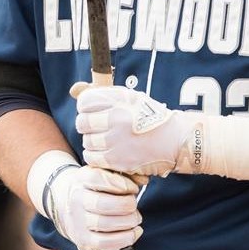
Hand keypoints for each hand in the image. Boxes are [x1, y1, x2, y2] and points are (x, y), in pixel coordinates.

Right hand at [44, 162, 143, 249]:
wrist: (69, 205)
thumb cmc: (96, 189)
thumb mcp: (104, 174)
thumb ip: (123, 174)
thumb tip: (143, 180)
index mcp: (81, 179)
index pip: (97, 178)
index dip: (121, 184)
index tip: (133, 188)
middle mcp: (76, 199)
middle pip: (102, 204)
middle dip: (126, 205)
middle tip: (133, 205)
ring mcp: (77, 221)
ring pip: (104, 224)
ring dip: (128, 222)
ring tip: (135, 218)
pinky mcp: (83, 240)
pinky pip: (105, 243)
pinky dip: (125, 238)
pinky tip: (134, 231)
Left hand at [73, 85, 195, 177]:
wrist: (175, 141)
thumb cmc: (149, 117)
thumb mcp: (129, 98)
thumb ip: (101, 93)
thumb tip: (73, 90)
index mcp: (119, 101)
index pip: (84, 102)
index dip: (86, 107)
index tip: (94, 112)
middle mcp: (116, 119)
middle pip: (82, 123)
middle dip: (88, 126)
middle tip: (99, 128)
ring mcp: (116, 141)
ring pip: (87, 142)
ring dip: (94, 142)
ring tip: (108, 140)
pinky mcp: (118, 160)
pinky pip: (92, 158)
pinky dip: (96, 156)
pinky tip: (108, 152)